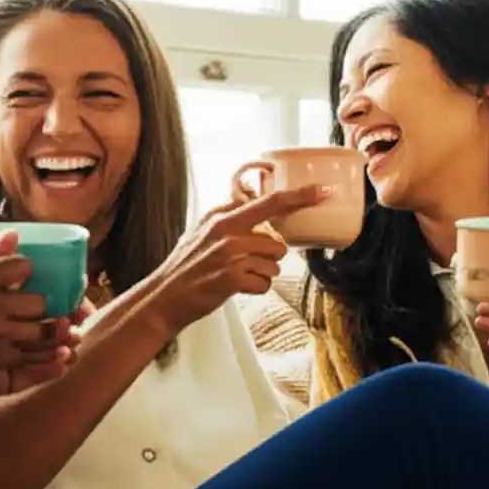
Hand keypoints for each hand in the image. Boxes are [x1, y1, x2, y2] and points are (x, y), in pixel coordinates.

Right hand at [0, 230, 58, 415]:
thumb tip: (14, 232)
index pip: (23, 265)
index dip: (26, 275)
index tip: (21, 283)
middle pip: (40, 300)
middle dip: (36, 309)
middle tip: (26, 315)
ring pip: (43, 328)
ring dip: (40, 333)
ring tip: (30, 334)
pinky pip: (33, 353)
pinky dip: (36, 355)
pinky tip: (26, 351)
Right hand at [146, 184, 331, 337]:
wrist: (165, 297)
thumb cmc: (185, 266)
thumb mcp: (200, 230)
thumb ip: (226, 216)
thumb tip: (248, 203)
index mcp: (223, 217)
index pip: (269, 201)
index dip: (300, 196)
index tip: (323, 191)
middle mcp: (228, 232)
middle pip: (278, 241)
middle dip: (273, 254)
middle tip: (253, 261)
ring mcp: (230, 256)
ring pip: (274, 264)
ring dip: (263, 273)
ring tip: (239, 276)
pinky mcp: (233, 279)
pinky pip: (265, 283)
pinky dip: (257, 288)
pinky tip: (238, 287)